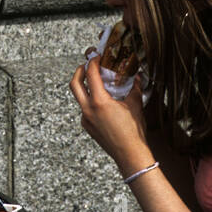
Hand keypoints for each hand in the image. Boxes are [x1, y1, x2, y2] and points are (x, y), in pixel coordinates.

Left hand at [70, 55, 152, 175]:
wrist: (129, 154)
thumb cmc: (133, 131)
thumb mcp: (135, 105)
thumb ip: (134, 88)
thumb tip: (137, 77)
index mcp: (99, 102)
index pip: (91, 75)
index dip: (93, 63)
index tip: (97, 57)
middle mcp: (88, 110)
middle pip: (74, 84)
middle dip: (79, 71)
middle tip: (86, 65)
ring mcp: (85, 119)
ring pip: (80, 98)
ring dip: (85, 87)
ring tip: (97, 83)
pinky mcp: (87, 127)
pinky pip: (85, 109)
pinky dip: (90, 101)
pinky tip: (102, 102)